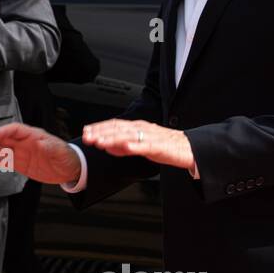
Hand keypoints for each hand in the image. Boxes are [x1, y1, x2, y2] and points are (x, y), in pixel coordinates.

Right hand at [0, 122, 80, 184]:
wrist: (68, 169)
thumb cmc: (66, 156)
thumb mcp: (60, 151)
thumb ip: (50, 148)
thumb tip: (42, 145)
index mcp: (33, 135)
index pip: (14, 130)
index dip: (2, 132)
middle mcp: (23, 142)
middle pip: (2, 138)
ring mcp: (20, 153)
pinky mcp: (19, 164)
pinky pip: (2, 161)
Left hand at [81, 119, 196, 174]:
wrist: (188, 148)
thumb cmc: (163, 146)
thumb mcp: (139, 145)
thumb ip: (123, 147)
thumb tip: (106, 147)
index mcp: (137, 127)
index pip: (114, 125)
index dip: (99, 127)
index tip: (86, 132)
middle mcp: (142, 128)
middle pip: (118, 129)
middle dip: (100, 132)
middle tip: (87, 137)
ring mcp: (150, 137)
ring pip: (128, 136)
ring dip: (112, 139)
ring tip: (100, 143)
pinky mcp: (159, 146)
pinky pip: (145, 146)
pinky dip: (134, 146)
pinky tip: (126, 148)